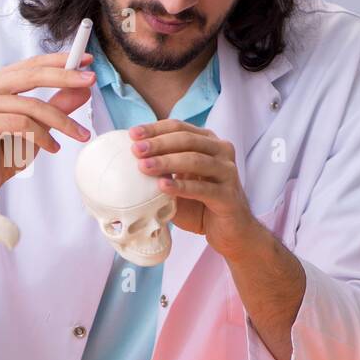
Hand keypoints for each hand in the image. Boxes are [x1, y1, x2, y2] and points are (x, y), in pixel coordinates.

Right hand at [0, 52, 95, 206]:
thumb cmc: (3, 155)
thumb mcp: (38, 127)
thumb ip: (57, 106)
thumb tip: (83, 90)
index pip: (31, 64)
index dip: (59, 60)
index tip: (86, 59)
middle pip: (32, 75)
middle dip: (65, 77)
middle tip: (90, 81)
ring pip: (32, 105)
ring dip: (62, 121)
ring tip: (79, 135)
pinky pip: (22, 125)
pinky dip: (43, 137)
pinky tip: (53, 148)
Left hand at [128, 119, 259, 258]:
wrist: (230, 231)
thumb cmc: (200, 204)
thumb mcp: (178, 181)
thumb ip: (162, 170)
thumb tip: (130, 160)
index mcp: (208, 142)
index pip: (179, 127)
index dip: (155, 129)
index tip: (132, 134)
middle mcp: (221, 152)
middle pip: (187, 140)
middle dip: (158, 143)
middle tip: (135, 150)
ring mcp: (227, 172)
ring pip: (196, 160)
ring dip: (167, 162)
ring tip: (144, 167)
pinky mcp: (228, 196)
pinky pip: (203, 188)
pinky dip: (181, 186)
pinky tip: (163, 186)